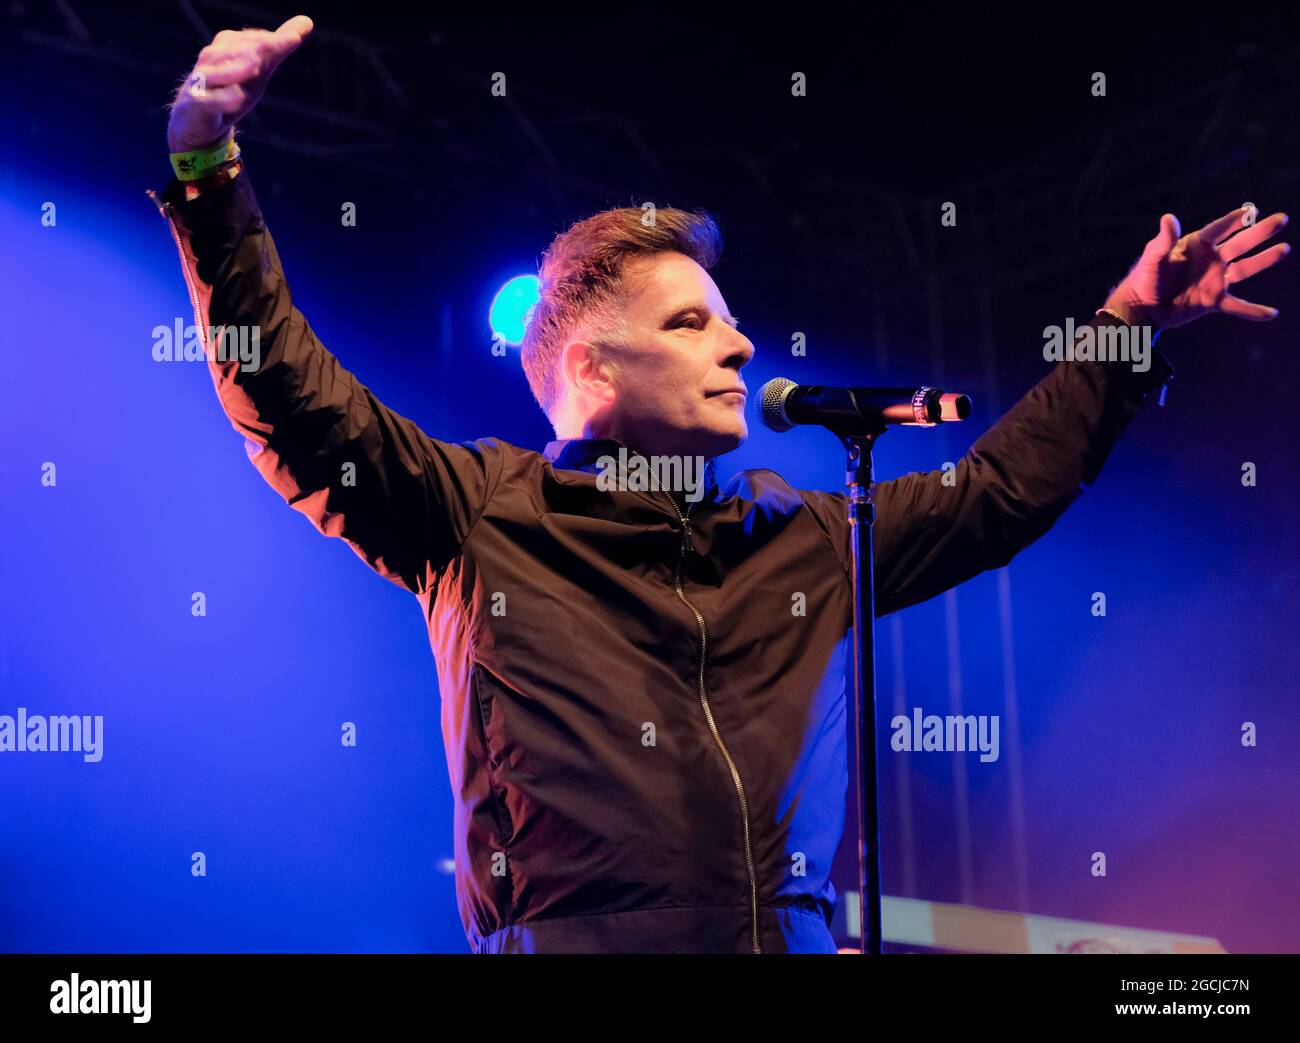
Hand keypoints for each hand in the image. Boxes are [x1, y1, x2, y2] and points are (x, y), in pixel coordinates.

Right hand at [167, 15, 313, 152]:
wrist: (199, 120)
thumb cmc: (231, 89)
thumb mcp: (259, 69)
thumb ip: (279, 46)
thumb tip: (307, 21)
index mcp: (228, 45)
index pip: (257, 40)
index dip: (277, 43)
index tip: (295, 39)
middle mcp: (213, 57)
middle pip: (240, 51)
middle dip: (258, 51)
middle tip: (274, 54)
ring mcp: (203, 79)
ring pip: (223, 71)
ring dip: (238, 71)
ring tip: (255, 68)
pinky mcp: (197, 102)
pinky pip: (213, 98)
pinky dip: (226, 98)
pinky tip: (237, 97)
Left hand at [1105, 206, 1289, 330]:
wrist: (1142, 307)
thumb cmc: (1145, 277)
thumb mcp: (1153, 256)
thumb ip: (1163, 239)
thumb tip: (1168, 217)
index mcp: (1196, 245)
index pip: (1219, 229)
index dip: (1234, 220)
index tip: (1251, 211)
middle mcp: (1210, 259)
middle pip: (1240, 243)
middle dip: (1260, 232)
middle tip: (1281, 219)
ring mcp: (1214, 279)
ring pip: (1245, 269)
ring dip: (1264, 260)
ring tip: (1284, 249)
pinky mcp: (1213, 300)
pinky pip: (1237, 306)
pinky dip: (1253, 311)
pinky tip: (1271, 313)